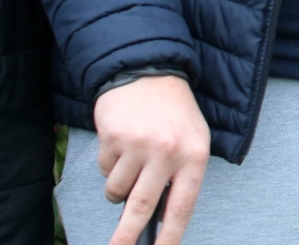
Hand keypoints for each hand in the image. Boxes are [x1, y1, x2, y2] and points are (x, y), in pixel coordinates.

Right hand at [91, 75, 211, 244]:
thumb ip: (180, 178)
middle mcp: (168, 151)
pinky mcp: (113, 137)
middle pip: (141, 207)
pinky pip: (104, 170)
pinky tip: (122, 141)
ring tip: (130, 163)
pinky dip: (109, 164)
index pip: (182, 207)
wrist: (149, 71)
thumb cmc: (173, 113)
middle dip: (126, 237)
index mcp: (194, 155)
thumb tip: (159, 221)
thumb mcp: (191, 142)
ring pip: (117, 191)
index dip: (169, 237)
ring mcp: (139, 144)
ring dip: (118, 188)